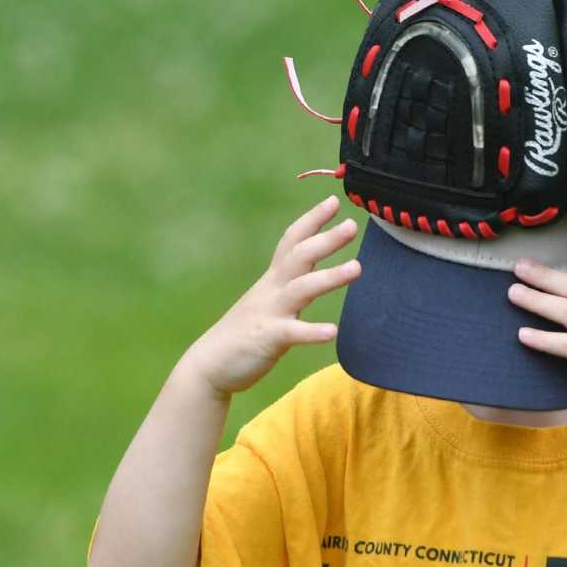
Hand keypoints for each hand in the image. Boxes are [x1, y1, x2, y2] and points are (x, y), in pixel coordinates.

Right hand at [182, 196, 360, 397]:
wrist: (209, 365)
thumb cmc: (244, 333)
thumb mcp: (267, 301)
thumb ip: (289, 286)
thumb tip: (313, 275)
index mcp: (273, 280)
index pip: (292, 241)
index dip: (312, 220)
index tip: (335, 201)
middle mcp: (272, 290)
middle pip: (300, 256)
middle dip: (326, 239)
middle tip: (352, 225)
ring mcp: (269, 313)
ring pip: (301, 289)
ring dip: (329, 277)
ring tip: (357, 268)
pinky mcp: (267, 339)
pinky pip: (293, 333)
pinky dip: (312, 331)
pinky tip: (332, 332)